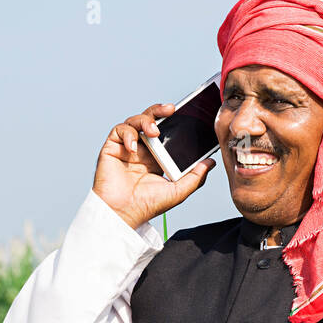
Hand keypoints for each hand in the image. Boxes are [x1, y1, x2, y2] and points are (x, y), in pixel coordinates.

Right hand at [92, 102, 215, 230]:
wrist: (124, 213)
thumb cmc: (148, 205)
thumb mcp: (178, 191)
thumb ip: (195, 177)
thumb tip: (211, 162)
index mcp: (156, 157)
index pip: (165, 131)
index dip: (173, 121)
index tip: (185, 114)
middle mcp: (141, 149)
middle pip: (150, 120)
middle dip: (159, 110)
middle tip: (171, 109)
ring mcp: (126, 147)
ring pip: (135, 121)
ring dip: (145, 120)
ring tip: (154, 131)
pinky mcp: (112, 148)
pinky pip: (119, 130)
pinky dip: (128, 134)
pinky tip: (134, 147)